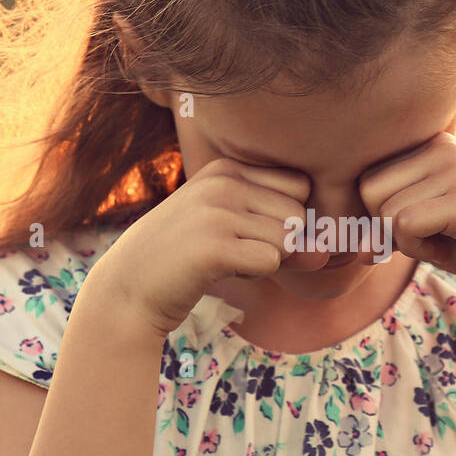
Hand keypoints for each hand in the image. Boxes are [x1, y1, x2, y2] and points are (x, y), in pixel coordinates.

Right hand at [83, 158, 312, 336]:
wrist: (128, 289)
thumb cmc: (188, 260)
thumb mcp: (236, 235)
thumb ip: (285, 237)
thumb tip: (327, 252)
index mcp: (227, 167)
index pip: (300, 186)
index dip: (286, 218)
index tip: (249, 232)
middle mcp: (223, 181)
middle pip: (298, 214)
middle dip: (277, 243)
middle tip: (233, 250)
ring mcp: (217, 210)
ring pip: (288, 239)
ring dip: (264, 261)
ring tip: (224, 259)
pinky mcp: (214, 245)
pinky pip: (272, 261)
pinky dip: (254, 274)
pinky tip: (219, 271)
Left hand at [357, 132, 455, 316]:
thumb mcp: (417, 223)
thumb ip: (380, 220)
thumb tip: (350, 245)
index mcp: (431, 143)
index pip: (366, 178)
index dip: (380, 215)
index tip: (418, 226)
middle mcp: (444, 146)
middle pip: (369, 191)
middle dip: (387, 227)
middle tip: (429, 235)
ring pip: (386, 211)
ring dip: (406, 241)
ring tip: (444, 238)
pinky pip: (405, 225)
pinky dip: (417, 248)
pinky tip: (450, 245)